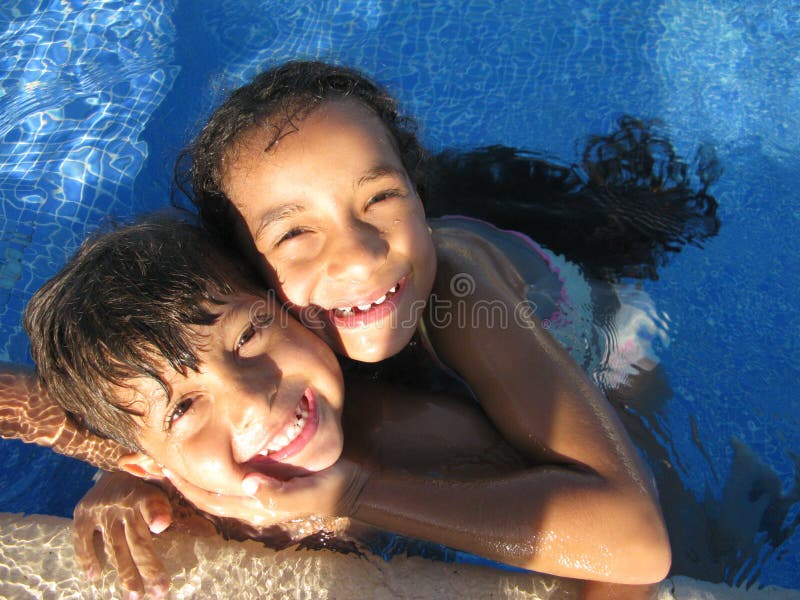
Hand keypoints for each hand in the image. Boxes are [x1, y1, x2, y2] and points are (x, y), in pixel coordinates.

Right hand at [73, 471, 170, 599]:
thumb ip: (178, 507)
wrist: (113, 468)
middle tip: (160, 591)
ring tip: (135, 595)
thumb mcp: (164, 486)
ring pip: (114, 546)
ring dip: (124, 573)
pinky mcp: (83, 516)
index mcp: (147, 493)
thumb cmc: (148, 484)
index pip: (152, 502)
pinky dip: (87, 558)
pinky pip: (84, 541)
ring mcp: (102, 511)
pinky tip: (93, 576)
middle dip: (148, 567)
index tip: (161, 524)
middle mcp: (124, 502)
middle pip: (137, 539)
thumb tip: (209, 531)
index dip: (156, 512)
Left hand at [163, 458, 366, 528]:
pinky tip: (199, 456)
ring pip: (210, 487)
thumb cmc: (328, 487)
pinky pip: (225, 481)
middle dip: (173, 479)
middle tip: (143, 460)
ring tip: (161, 458)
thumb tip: (248, 484)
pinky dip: (205, 471)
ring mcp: (253, 494)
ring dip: (184, 475)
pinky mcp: (261, 484)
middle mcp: (248, 502)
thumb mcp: (307, 491)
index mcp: (254, 506)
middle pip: (201, 494)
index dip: (183, 484)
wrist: (349, 486)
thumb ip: (278, 492)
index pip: (209, 498)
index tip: (160, 466)